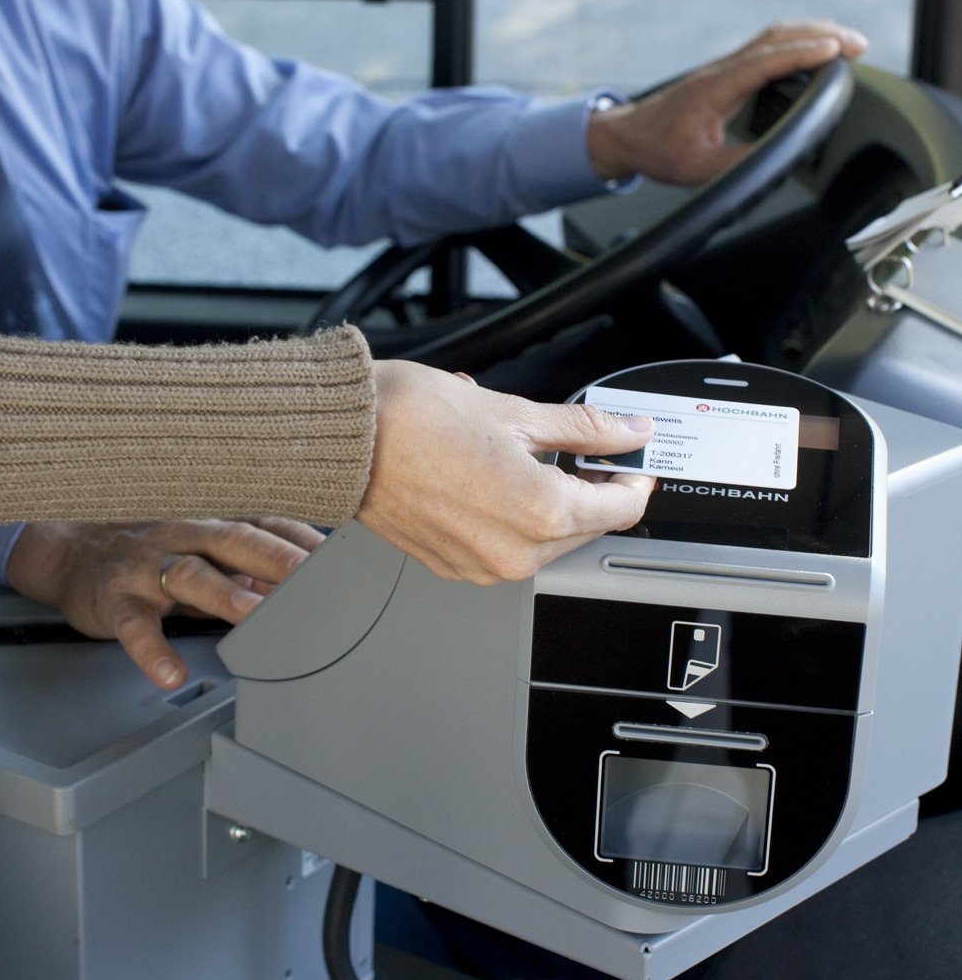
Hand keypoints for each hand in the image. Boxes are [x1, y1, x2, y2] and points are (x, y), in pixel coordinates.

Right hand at [4, 516, 323, 688]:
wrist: (71, 553)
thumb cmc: (150, 554)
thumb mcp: (204, 552)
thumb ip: (252, 565)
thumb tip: (310, 581)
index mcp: (211, 524)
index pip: (265, 524)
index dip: (302, 538)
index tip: (342, 554)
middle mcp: (183, 535)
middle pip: (234, 539)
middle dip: (276, 556)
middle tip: (311, 575)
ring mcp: (148, 566)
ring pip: (189, 573)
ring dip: (223, 592)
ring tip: (251, 614)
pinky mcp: (116, 599)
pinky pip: (135, 625)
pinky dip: (153, 650)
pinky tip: (169, 672)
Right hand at [356, 362, 654, 582]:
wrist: (345, 439)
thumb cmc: (412, 419)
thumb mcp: (516, 412)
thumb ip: (585, 429)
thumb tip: (628, 432)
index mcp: (541, 513)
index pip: (621, 507)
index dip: (633, 476)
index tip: (630, 455)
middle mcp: (514, 552)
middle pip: (587, 528)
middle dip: (591, 489)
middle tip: (582, 449)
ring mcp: (481, 566)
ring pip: (547, 542)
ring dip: (552, 505)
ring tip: (528, 458)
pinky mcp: (454, 567)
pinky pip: (506, 549)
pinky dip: (513, 520)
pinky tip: (496, 480)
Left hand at [586, 20, 868, 187]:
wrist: (627, 136)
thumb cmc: (657, 149)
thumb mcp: (695, 167)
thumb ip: (733, 164)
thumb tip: (770, 162)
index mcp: (715, 88)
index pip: (765, 62)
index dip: (802, 54)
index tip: (836, 50)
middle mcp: (721, 70)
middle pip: (776, 38)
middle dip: (820, 35)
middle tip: (859, 44)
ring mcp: (724, 68)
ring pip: (773, 38)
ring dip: (812, 34)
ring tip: (848, 43)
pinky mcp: (726, 73)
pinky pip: (767, 48)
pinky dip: (797, 43)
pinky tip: (814, 51)